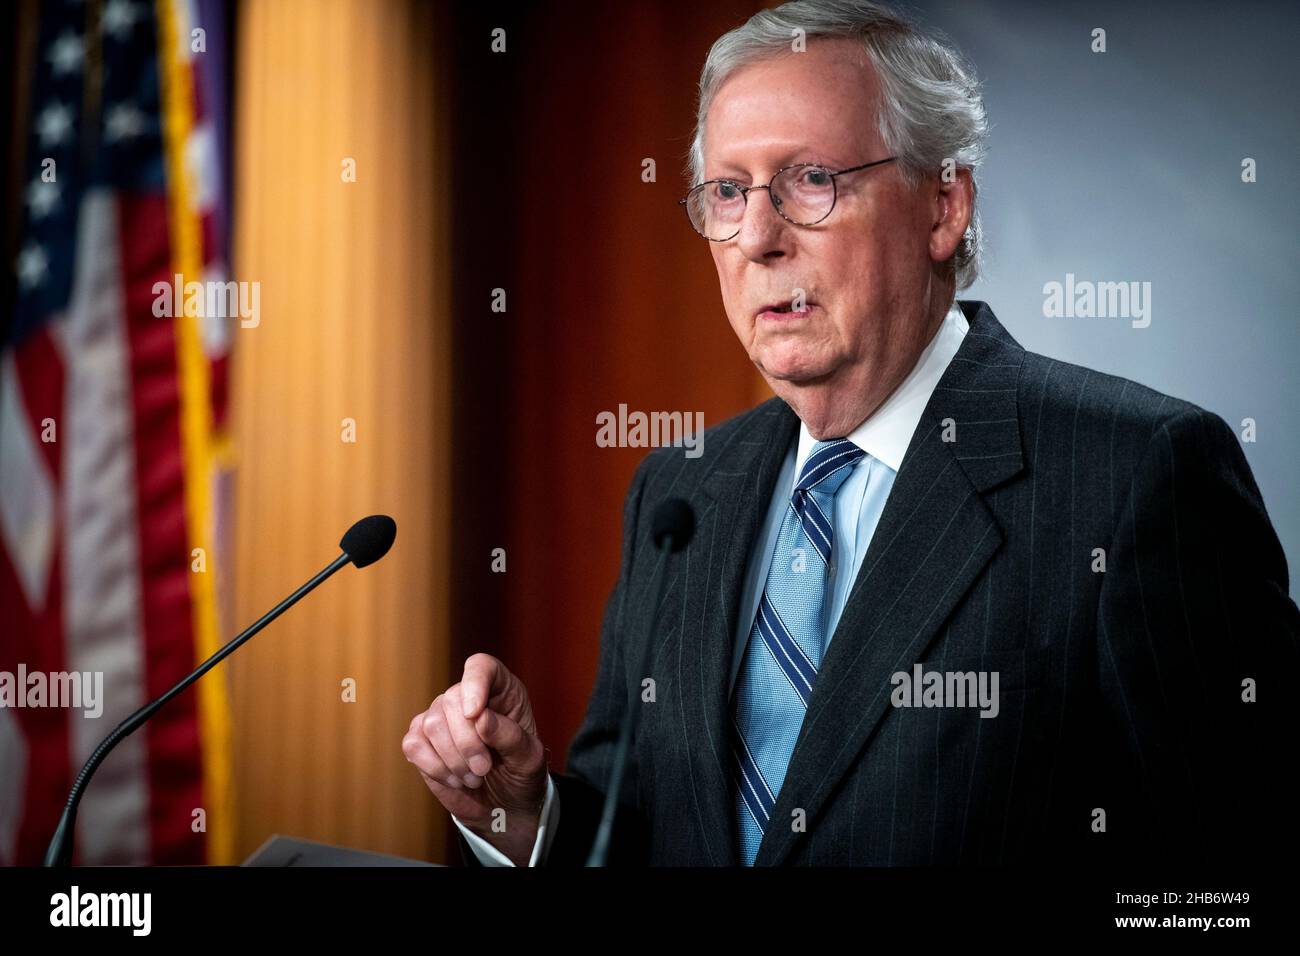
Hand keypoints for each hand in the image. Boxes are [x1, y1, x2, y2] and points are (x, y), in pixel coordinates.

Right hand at [402, 653, 548, 864]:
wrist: (504, 804)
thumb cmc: (521, 773)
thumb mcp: (529, 758)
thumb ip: (510, 736)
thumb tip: (480, 717)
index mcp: (501, 690)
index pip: (481, 667)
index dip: (474, 683)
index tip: (474, 713)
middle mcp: (467, 696)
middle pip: (451, 700)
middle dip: (467, 743)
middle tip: (484, 769)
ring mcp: (440, 717)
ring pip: (431, 724)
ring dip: (454, 760)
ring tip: (474, 777)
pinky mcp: (421, 741)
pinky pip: (414, 745)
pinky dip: (435, 768)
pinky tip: (455, 779)